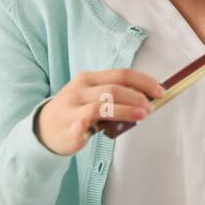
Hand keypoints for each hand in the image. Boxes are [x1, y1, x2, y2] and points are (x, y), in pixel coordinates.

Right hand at [36, 68, 165, 154]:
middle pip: (114, 88)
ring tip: (143, 115)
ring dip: (127, 110)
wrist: (43, 129)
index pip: (122, 74)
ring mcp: (73, 107)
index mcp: (89, 78)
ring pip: (104, 105)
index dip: (144, 81)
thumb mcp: (92, 96)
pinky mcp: (69, 126)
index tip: (161, 91)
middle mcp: (80, 90)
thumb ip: (115, 94)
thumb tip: (148, 98)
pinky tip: (108, 130)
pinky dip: (96, 125)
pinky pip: (83, 122)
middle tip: (151, 107)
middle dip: (138, 96)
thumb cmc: (76, 111)